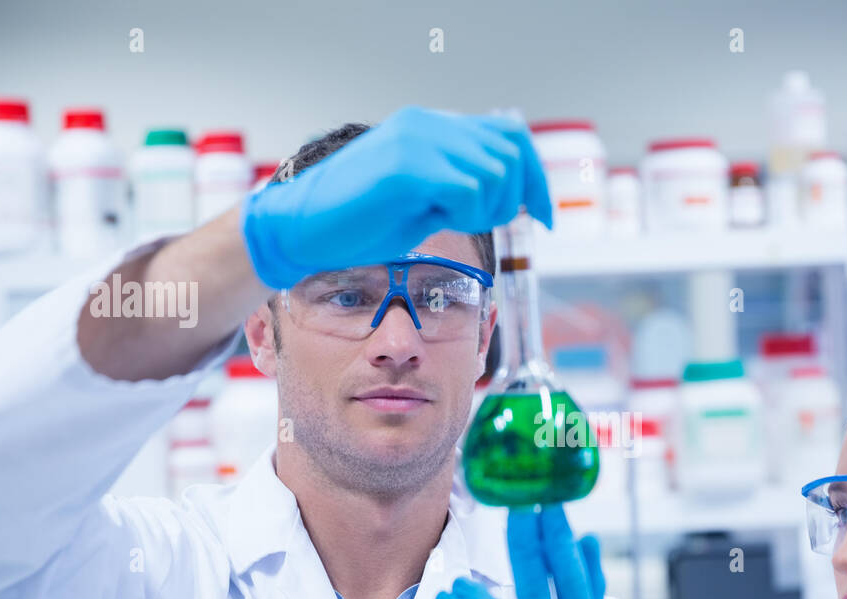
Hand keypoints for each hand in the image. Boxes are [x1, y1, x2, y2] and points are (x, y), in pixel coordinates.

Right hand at [240, 106, 553, 288]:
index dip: (536, 179)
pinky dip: (467, 213)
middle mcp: (429, 124)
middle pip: (512, 154)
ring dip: (486, 209)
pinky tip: (440, 220)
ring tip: (451, 221)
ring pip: (495, 174)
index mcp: (434, 127)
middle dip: (513, 199)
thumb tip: (507, 191)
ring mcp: (416, 142)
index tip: (546, 219)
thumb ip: (460, 182)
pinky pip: (467, 190)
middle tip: (482, 224)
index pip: (511, 137)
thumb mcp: (423, 195)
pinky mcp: (405, 169)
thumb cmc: (358, 219)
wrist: (301, 226)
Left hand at [434, 504, 605, 598]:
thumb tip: (589, 538)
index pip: (575, 580)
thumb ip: (587, 591)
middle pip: (537, 588)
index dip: (562, 540)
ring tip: (462, 581)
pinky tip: (446, 598)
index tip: (549, 504)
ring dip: (476, 590)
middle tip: (517, 509)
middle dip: (526, 544)